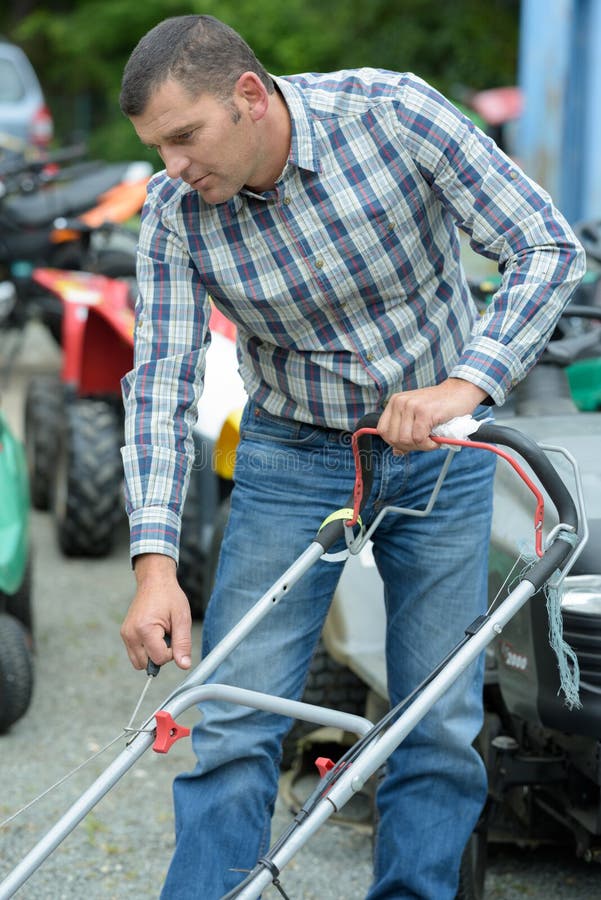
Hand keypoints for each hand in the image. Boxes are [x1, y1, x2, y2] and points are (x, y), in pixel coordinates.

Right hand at [121, 554, 191, 670]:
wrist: (154, 581)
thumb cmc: (169, 596)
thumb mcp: (182, 618)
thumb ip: (183, 643)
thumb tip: (184, 665)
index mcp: (144, 629)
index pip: (160, 659)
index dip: (172, 652)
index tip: (174, 634)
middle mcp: (130, 634)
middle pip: (147, 665)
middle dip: (160, 654)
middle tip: (167, 634)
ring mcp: (125, 635)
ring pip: (139, 662)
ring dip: (152, 654)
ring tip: (160, 634)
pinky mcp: (125, 634)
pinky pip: (135, 654)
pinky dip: (146, 649)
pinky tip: (153, 633)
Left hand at [378, 378, 487, 453]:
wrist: (462, 391)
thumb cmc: (441, 406)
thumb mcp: (417, 417)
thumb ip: (404, 433)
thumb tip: (396, 452)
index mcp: (395, 402)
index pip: (383, 431)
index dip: (395, 442)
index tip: (411, 442)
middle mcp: (400, 402)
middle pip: (394, 439)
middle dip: (410, 446)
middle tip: (425, 441)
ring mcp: (411, 406)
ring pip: (406, 440)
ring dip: (421, 446)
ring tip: (432, 439)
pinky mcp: (424, 412)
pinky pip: (420, 439)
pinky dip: (429, 445)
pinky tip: (437, 439)